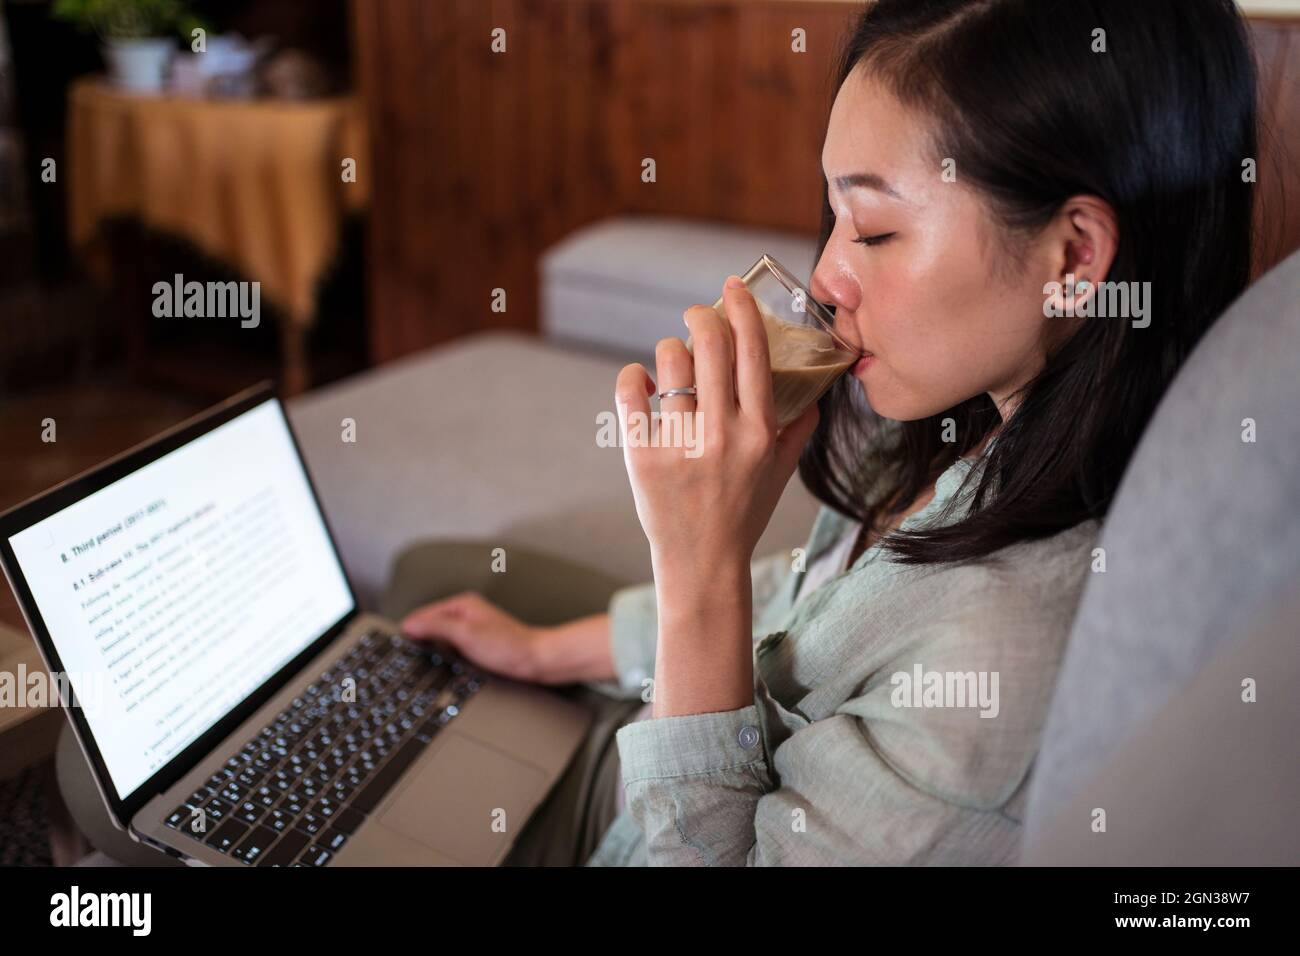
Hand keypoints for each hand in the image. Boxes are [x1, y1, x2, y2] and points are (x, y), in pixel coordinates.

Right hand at [400, 592, 542, 681]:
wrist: (535, 660)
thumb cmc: (508, 646)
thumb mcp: (465, 635)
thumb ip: (436, 627)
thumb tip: (410, 624)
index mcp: (462, 604)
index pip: (424, 614)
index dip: (410, 630)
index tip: (399, 645)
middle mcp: (466, 612)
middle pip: (430, 625)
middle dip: (420, 639)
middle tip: (409, 656)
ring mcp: (471, 627)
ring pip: (440, 637)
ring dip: (433, 648)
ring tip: (426, 661)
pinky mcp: (476, 642)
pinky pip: (451, 646)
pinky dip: (445, 655)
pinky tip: (445, 665)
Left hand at [614, 276, 818, 590]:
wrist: (702, 562)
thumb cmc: (743, 514)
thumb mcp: (780, 474)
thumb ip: (797, 431)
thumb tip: (814, 395)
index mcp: (761, 431)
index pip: (754, 351)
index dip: (741, 309)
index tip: (730, 287)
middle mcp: (724, 433)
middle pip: (709, 343)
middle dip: (700, 315)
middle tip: (695, 314)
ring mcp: (681, 445)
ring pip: (669, 362)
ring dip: (669, 350)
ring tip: (671, 363)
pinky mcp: (643, 456)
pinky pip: (630, 393)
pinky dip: (633, 378)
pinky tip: (641, 383)